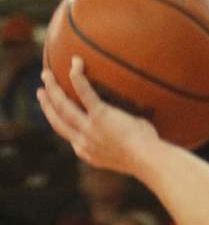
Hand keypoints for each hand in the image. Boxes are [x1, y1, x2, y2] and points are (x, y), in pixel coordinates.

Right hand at [37, 56, 159, 174]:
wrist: (150, 162)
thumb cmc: (149, 161)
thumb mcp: (131, 157)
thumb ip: (124, 147)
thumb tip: (138, 137)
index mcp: (90, 154)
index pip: (70, 139)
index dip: (61, 125)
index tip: (56, 116)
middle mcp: (85, 142)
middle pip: (58, 121)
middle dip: (47, 105)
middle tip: (41, 92)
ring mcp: (91, 129)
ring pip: (62, 105)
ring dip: (52, 88)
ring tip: (47, 74)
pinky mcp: (100, 115)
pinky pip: (83, 91)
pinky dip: (77, 76)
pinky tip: (76, 62)